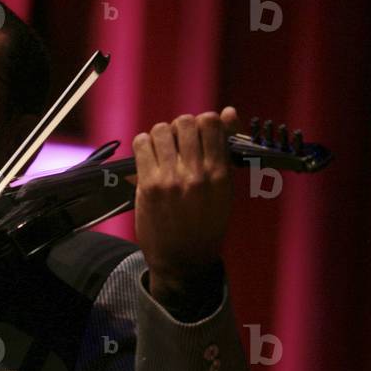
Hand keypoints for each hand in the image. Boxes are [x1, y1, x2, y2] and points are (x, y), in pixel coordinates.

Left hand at [132, 107, 237, 302]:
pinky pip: (141, 144)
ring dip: (161, 134)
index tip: (199, 134)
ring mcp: (170, 179)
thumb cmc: (206, 223)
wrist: (183, 259)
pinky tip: (149, 155)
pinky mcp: (148, 186)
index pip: (211, 123)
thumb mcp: (225, 189)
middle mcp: (196, 174)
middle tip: (179, 143)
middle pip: (185, 122)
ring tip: (163, 149)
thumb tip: (229, 111)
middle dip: (181, 127)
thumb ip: (225, 150)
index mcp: (220, 174)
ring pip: (162, 129)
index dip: (203, 122)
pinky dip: (144, 144)